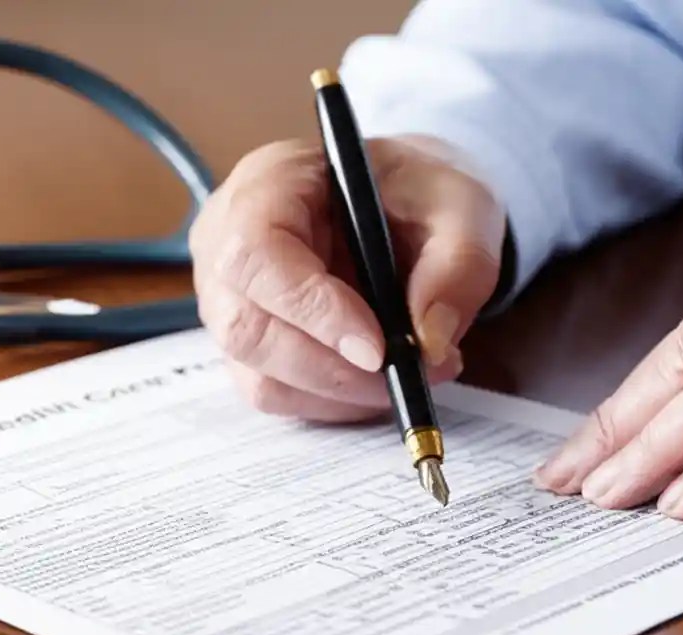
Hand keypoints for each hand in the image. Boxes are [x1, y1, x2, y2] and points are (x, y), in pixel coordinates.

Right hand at [188, 134, 505, 421]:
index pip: (256, 253)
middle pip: (246, 328)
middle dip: (333, 369)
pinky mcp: (243, 344)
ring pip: (257, 374)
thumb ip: (458, 263)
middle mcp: (225, 242)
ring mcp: (223, 298)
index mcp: (267, 183)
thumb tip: (431, 339)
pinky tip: (372, 381)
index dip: (311, 308)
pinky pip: (273, 393)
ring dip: (337, 393)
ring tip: (403, 376)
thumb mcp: (458, 204)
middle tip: (406, 374)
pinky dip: (329, 402)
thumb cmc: (417, 194)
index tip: (377, 349)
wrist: (400, 206)